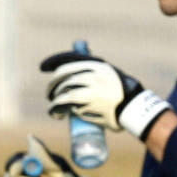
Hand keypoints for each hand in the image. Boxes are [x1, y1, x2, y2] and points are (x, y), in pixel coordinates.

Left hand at [41, 51, 171, 139]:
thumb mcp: (107, 73)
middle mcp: (93, 78)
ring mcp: (92, 94)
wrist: (134, 107)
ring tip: (53, 108)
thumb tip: (72, 69)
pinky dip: (62, 111)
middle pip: (63, 79)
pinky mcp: (91, 109)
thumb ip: (91, 70)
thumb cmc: (121, 90)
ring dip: (55, 102)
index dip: (52, 63)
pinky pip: (72, 109)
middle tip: (49, 93)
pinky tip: (57, 114)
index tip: (42, 68)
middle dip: (52, 86)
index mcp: (96, 66)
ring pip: (65, 95)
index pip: (67, 62)